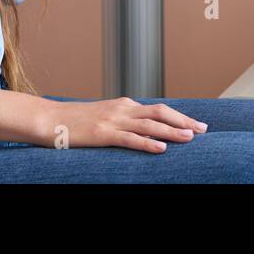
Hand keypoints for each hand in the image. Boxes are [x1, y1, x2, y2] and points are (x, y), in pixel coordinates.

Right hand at [36, 97, 208, 152]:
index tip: (197, 125)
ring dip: (171, 131)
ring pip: (149, 125)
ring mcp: (113, 120)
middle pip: (161, 113)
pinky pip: (129, 139)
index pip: (159, 109)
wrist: (50, 120)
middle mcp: (123, 109)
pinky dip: (147, 143)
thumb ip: (125, 121)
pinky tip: (161, 149)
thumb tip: (146, 130)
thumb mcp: (105, 117)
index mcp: (125, 105)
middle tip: (203, 130)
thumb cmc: (76, 122)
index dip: (180, 117)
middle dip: (183, 121)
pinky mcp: (103, 134)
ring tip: (190, 138)